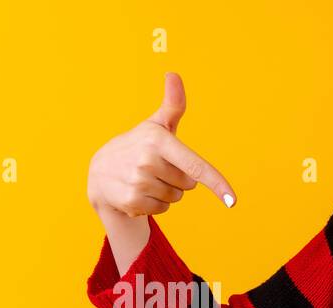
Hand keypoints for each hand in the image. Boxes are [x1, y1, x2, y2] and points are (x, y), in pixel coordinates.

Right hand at [87, 72, 236, 217]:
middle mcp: (146, 161)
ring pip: (176, 198)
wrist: (100, 171)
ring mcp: (137, 182)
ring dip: (166, 192)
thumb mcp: (155, 126)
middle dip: (178, 179)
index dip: (216, 183)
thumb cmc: (138, 146)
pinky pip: (162, 210)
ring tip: (146, 178)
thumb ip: (173, 104)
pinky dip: (154, 204)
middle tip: (157, 168)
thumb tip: (173, 74)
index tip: (232, 200)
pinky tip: (139, 191)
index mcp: (157, 140)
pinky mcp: (131, 201)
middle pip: (189, 184)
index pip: (195, 166)